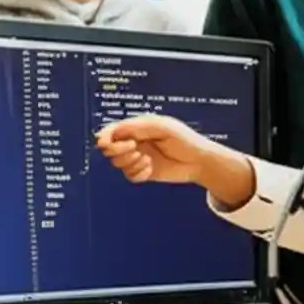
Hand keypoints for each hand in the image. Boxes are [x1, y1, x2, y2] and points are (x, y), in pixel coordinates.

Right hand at [96, 114, 218, 183]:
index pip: (112, 131)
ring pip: (118, 163)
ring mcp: (139, 158)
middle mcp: (135, 142)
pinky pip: (129, 176)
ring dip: (130, 163)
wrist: (199, 161)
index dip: (104, 136)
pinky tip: (150, 169)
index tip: (106, 143)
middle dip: (118, 150)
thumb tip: (114, 130)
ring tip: (147, 160)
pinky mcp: (144, 172)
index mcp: (138, 128)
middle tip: (135, 149)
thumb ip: (137, 127)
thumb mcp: (162, 127)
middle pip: (110, 149)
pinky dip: (138, 173)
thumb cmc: (184, 139)